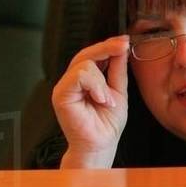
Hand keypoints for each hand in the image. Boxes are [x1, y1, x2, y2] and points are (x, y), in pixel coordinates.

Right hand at [52, 35, 129, 168]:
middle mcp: (71, 81)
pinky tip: (100, 99)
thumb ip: (117, 69)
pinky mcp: (60, 95)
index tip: (125, 41)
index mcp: (84, 80)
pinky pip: (79, 75)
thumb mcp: (118, 90)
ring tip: (107, 99)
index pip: (93, 54)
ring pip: (84, 63)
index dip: (108, 45)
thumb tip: (121, 47)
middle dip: (106, 48)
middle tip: (123, 46)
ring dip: (102, 80)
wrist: (101, 145)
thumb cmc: (106, 125)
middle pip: (85, 53)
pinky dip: (95, 85)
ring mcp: (64, 87)